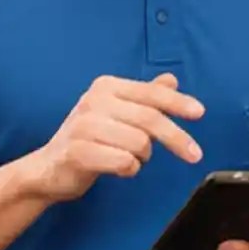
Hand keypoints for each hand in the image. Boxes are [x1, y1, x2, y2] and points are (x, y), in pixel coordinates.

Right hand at [21, 73, 204, 202]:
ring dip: (144, 157)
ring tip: (131, 159)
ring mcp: (83, 126)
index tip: (200, 113)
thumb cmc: (88, 139)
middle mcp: (94, 101)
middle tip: (195, 155)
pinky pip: (123, 162)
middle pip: (149, 119)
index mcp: (105, 87)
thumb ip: (144, 96)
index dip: (178, 103)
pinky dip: (129, 169)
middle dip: (176, 138)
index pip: (150, 93)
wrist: (48, 169)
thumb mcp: (116, 112)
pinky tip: (119, 168)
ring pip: (139, 143)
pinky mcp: (78, 152)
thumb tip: (171, 80)